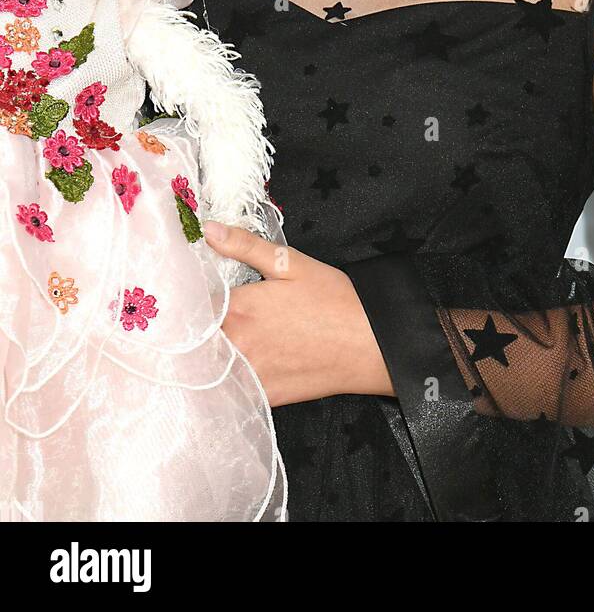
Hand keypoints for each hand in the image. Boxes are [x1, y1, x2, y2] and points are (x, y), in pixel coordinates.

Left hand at [202, 220, 395, 406]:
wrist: (369, 345)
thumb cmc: (333, 300)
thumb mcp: (290, 263)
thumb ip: (245, 246)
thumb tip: (208, 230)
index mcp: (238, 308)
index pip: (192, 307)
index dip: (188, 301)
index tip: (188, 296)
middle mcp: (237, 344)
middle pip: (196, 340)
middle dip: (195, 331)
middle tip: (196, 323)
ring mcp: (249, 375)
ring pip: (210, 368)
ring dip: (208, 357)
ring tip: (214, 346)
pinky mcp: (262, 397)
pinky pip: (231, 391)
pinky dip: (228, 380)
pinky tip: (239, 368)